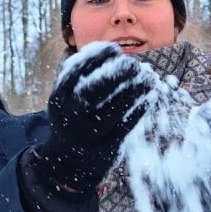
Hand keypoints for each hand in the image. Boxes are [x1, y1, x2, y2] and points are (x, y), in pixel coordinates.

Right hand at [31, 41, 157, 192]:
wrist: (67, 163)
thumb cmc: (71, 118)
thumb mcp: (64, 97)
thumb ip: (76, 74)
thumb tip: (102, 48)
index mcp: (60, 97)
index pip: (78, 71)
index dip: (98, 58)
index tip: (115, 50)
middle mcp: (72, 114)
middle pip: (97, 89)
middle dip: (119, 73)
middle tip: (136, 65)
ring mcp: (88, 132)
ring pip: (114, 108)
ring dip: (135, 91)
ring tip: (150, 79)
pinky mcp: (105, 147)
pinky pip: (125, 126)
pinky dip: (139, 111)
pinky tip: (149, 99)